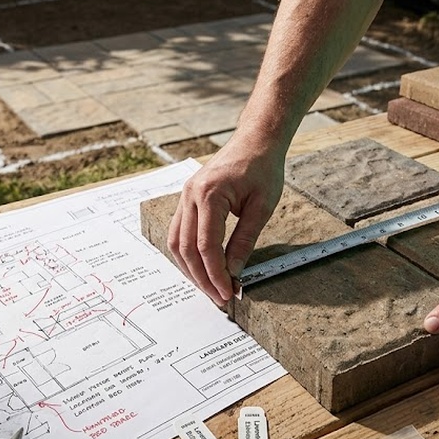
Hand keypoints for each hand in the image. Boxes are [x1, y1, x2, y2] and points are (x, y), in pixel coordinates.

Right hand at [168, 138, 285, 303]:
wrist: (256, 140)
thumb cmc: (262, 168)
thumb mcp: (262, 207)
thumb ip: (245, 241)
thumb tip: (234, 271)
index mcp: (209, 195)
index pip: (206, 246)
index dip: (216, 273)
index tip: (228, 292)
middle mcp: (190, 195)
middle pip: (186, 248)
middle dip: (202, 277)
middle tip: (219, 297)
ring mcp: (185, 196)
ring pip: (176, 242)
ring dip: (190, 269)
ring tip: (209, 287)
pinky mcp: (187, 199)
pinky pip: (178, 232)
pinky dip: (187, 254)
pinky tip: (201, 267)